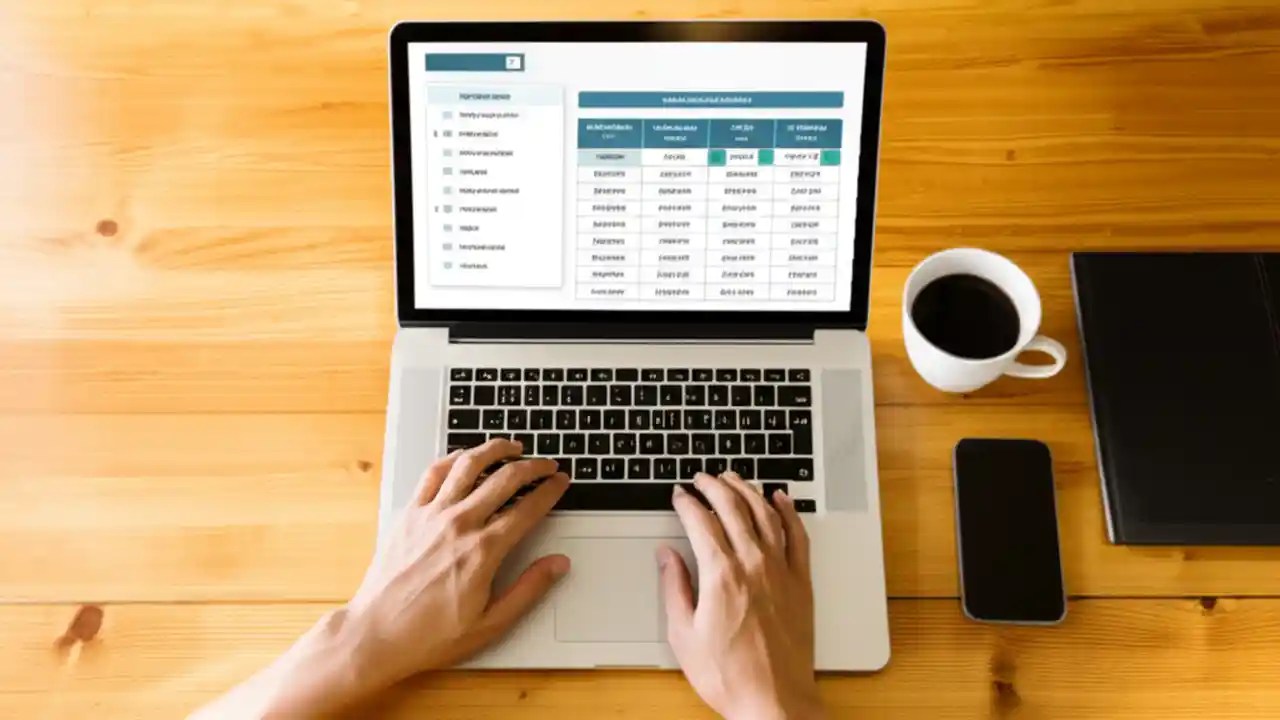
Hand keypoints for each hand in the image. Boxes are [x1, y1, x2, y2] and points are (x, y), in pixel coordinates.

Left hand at [190, 439, 569, 718]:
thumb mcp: (490, 623)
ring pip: (469, 465)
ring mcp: (431, 515)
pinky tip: (466, 457)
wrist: (376, 634)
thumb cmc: (429, 634)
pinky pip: (434, 473)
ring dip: (495, 449)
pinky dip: (454, 458)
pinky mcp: (409, 513)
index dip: (550, 491)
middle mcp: (458, 525)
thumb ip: (529, 589)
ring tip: (512, 446)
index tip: (561, 483)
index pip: (528, 509)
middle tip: (546, 464)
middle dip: (533, 466)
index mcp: (483, 552)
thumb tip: (557, 565)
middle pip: (505, 479)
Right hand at [658, 472, 822, 719]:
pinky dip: (788, 512)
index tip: (679, 495)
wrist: (774, 701)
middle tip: (702, 478)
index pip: (701, 522)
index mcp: (721, 575)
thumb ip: (675, 588)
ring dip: (748, 491)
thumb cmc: (729, 675)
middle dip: (715, 486)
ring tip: (734, 478)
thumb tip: (667, 556)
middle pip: (733, 508)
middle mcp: (753, 565)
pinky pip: (797, 536)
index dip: (687, 503)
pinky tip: (780, 499)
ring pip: (765, 514)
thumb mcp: (684, 635)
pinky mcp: (800, 583)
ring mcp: (781, 571)